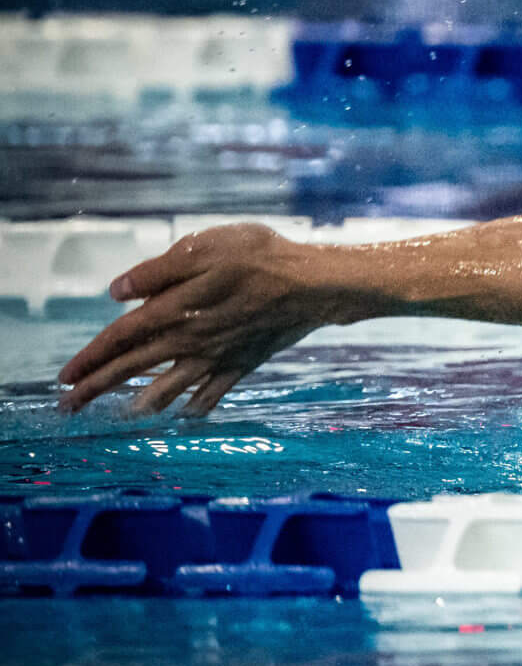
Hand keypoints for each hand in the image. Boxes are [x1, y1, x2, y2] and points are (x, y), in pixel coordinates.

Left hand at [56, 224, 352, 416]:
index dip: (89, 358)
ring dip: (137, 406)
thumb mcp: (203, 249)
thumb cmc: (259, 257)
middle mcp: (189, 341)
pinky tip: (184, 416)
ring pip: (167, 390)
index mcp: (174, 310)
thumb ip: (157, 271)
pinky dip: (193, 410)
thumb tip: (117, 292)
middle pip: (132, 369)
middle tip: (68, 408)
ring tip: (119, 416)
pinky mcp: (242, 365)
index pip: (119, 338)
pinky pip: (210, 396)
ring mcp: (216, 358)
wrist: (314, 286)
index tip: (63, 378)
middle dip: (96, 390)